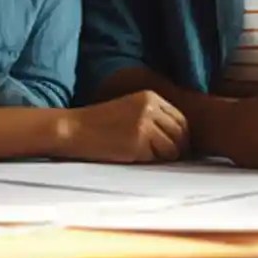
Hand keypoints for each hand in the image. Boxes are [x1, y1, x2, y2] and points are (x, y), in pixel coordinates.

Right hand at [63, 90, 189, 162]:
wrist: (75, 128)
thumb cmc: (101, 123)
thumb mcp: (131, 108)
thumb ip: (154, 115)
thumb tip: (181, 137)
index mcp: (150, 97)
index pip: (180, 118)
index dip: (182, 135)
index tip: (177, 146)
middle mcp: (150, 108)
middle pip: (181, 133)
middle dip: (179, 148)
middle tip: (170, 157)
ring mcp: (145, 125)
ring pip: (172, 148)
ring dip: (166, 157)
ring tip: (150, 157)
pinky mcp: (138, 143)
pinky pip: (156, 157)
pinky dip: (150, 161)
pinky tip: (136, 157)